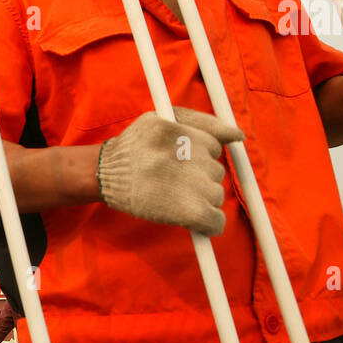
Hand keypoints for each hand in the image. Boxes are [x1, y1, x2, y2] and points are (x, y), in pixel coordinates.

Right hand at [98, 107, 243, 235]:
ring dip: (200, 199)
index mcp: (181, 132)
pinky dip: (209, 224)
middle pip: (215, 172)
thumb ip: (202, 121)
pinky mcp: (189, 211)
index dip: (196, 157)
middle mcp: (187, 155)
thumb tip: (237, 135)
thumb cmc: (134, 147)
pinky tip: (192, 220)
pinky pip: (216, 221)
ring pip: (216, 195)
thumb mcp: (163, 119)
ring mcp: (190, 184)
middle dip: (198, 178)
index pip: (212, 148)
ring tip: (172, 198)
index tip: (177, 164)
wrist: (104, 174)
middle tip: (170, 182)